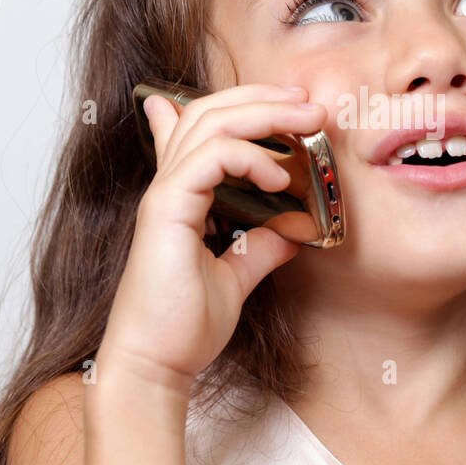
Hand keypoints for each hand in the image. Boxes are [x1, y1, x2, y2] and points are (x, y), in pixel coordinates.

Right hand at [98, 83, 326, 394]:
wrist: (156, 366)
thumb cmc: (183, 328)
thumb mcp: (237, 277)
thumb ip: (261, 246)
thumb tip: (295, 225)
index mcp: (181, 196)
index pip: (203, 128)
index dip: (245, 105)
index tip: (290, 103)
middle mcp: (170, 187)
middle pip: (208, 111)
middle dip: (262, 97)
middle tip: (309, 101)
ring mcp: (165, 195)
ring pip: (209, 123)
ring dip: (263, 115)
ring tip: (307, 122)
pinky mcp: (166, 210)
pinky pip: (209, 158)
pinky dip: (248, 156)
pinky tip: (279, 176)